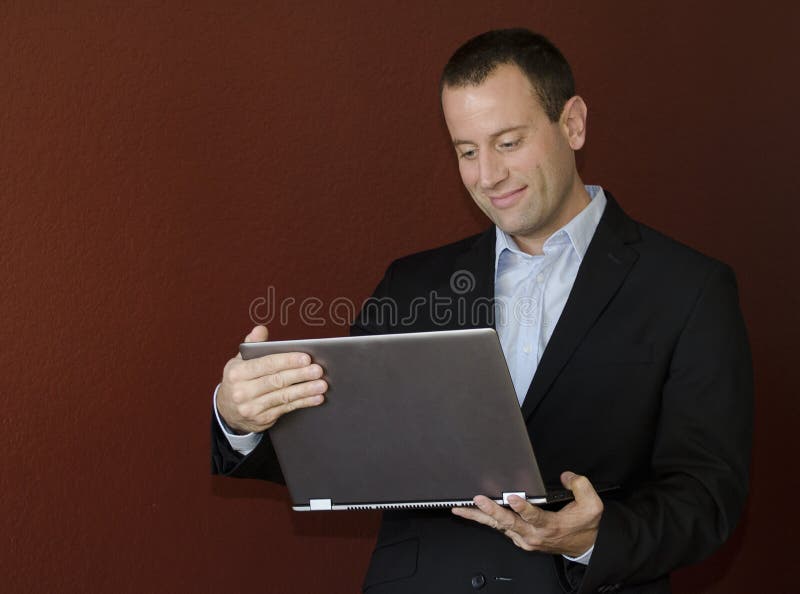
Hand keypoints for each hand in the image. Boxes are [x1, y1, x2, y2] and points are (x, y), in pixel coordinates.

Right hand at [216, 325, 326, 433]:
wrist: (228, 411)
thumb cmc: (239, 380)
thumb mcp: (239, 361)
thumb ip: (252, 344)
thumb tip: (261, 329)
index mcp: (237, 373)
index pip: (266, 364)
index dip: (287, 361)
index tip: (305, 358)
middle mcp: (242, 391)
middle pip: (277, 381)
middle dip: (300, 375)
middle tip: (318, 370)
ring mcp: (252, 407)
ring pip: (283, 396)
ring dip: (305, 390)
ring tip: (321, 384)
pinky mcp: (262, 419)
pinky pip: (286, 408)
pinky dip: (303, 403)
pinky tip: (315, 398)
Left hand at [451, 471, 602, 556]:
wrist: (583, 546)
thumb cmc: (584, 525)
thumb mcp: (592, 504)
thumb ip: (580, 486)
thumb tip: (566, 476)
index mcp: (549, 526)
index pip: (534, 516)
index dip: (522, 508)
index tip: (512, 498)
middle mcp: (533, 535)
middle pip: (509, 523)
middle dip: (492, 510)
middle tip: (479, 500)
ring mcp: (524, 539)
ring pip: (498, 526)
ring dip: (479, 517)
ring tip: (461, 508)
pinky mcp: (519, 539)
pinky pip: (499, 528)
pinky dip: (484, 520)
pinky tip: (471, 512)